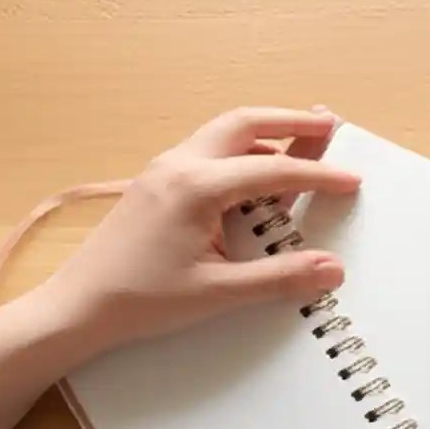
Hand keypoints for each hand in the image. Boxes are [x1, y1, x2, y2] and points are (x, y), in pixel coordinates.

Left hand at [41, 106, 359, 354]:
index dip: (318, 176)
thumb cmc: (140, 299)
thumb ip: (280, 278)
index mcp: (197, 187)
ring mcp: (163, 171)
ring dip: (265, 135)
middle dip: (291, 121)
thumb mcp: (218, 293)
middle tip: (328, 126)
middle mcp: (179, 166)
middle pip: (245, 123)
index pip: (273, 171)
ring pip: (224, 134)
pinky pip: (207, 153)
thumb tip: (331, 269)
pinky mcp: (156, 184)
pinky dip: (241, 155)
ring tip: (301, 147)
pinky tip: (256, 181)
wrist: (79, 306)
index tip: (351, 180)